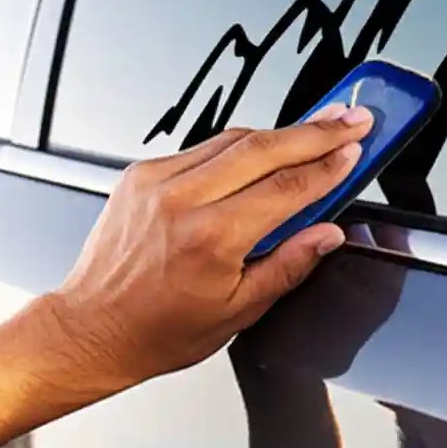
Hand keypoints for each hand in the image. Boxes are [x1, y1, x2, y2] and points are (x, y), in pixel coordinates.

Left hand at [46, 103, 373, 392]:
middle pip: (265, 147)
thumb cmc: (157, 329)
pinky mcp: (142, 172)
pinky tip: (263, 149)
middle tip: (351, 118)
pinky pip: (202, 147)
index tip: (354, 150)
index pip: (286, 187)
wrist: (92, 328)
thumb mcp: (238, 311)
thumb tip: (327, 235)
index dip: (328, 165)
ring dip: (280, 132)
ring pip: (233, 138)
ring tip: (318, 127)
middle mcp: (181, 200)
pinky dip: (238, 146)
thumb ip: (289, 265)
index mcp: (210, 238)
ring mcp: (157, 180)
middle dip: (316, 130)